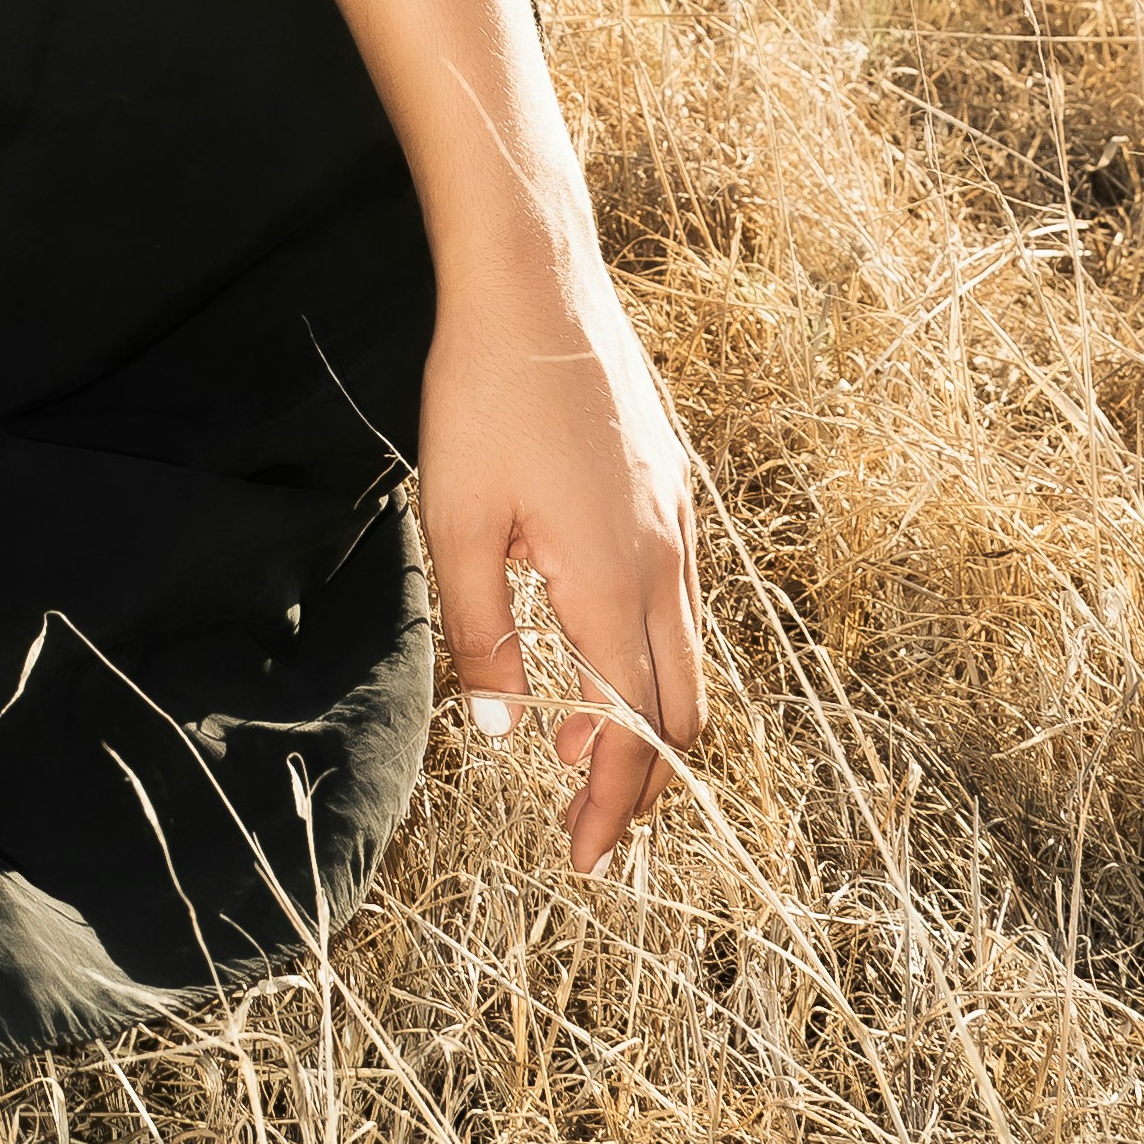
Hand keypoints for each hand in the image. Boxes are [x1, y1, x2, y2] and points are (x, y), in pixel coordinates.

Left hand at [417, 246, 704, 870]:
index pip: (631, 730)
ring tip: (563, 736)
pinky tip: (582, 638)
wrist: (537, 285)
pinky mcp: (672, 493)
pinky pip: (676, 603)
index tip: (584, 859)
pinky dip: (643, 653)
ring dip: (638, 714)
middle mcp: (667, 563)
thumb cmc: (483, 397)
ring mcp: (679, 525)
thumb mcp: (457, 524)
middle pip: (682, 712)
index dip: (610, 805)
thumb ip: (482, 635)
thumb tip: (505, 732)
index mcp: (614, 581)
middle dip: (639, 779)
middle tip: (583, 819)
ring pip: (686, 658)